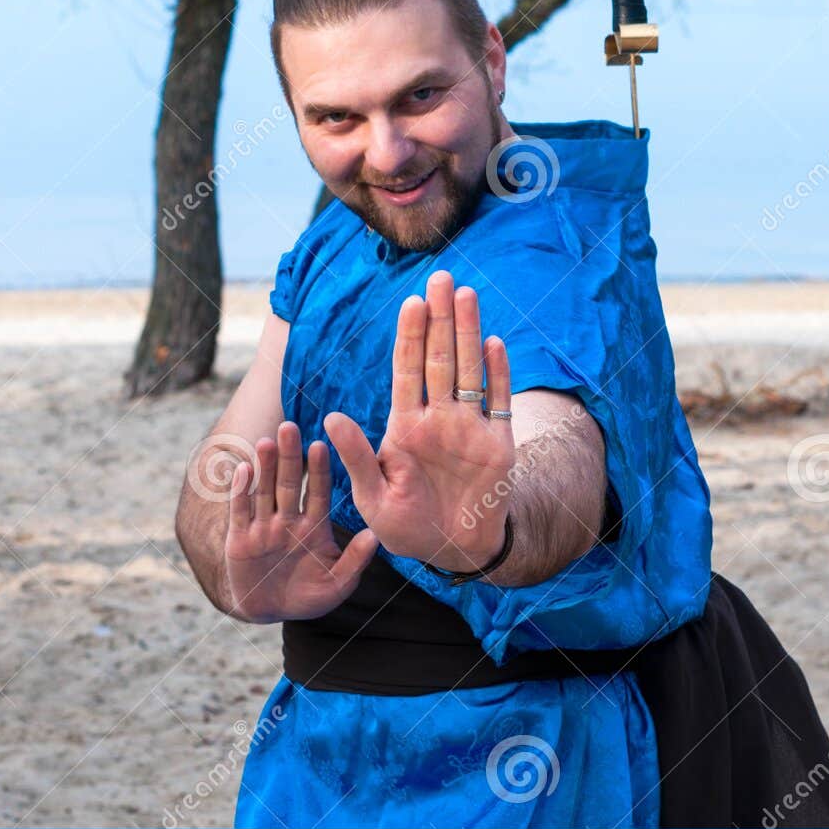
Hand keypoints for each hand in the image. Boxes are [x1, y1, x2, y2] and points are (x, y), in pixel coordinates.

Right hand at [223, 421, 378, 622]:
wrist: (270, 612)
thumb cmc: (309, 597)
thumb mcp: (337, 583)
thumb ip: (354, 561)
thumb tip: (374, 536)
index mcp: (313, 526)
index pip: (317, 491)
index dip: (318, 469)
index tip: (321, 445)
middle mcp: (288, 520)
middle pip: (288, 483)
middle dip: (289, 456)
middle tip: (290, 427)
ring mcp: (263, 527)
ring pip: (264, 491)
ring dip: (264, 466)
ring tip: (266, 441)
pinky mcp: (239, 538)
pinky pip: (240, 510)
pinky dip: (240, 491)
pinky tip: (243, 469)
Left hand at [323, 271, 516, 574]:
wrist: (452, 551)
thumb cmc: (405, 526)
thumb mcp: (371, 496)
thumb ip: (356, 456)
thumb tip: (329, 416)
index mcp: (405, 426)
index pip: (406, 370)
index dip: (408, 335)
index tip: (411, 301)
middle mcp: (438, 418)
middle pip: (438, 358)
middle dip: (440, 318)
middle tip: (442, 277)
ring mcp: (469, 427)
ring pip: (467, 370)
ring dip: (468, 332)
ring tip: (466, 295)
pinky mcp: (498, 444)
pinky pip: (499, 401)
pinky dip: (497, 374)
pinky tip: (494, 343)